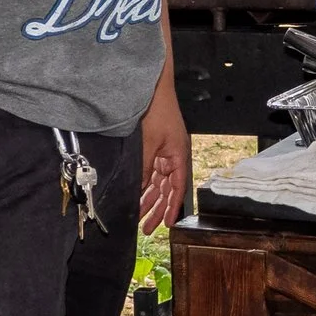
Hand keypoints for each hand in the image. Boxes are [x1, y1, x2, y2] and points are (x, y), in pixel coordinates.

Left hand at [137, 64, 188, 232]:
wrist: (152, 88)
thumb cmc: (156, 110)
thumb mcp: (148, 143)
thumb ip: (142, 169)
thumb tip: (136, 192)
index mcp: (179, 156)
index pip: (178, 189)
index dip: (172, 208)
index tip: (166, 224)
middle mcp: (174, 157)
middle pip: (168, 190)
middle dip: (158, 209)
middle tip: (148, 228)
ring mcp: (165, 152)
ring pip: (159, 183)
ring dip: (150, 199)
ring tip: (139, 216)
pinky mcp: (155, 146)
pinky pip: (152, 172)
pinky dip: (145, 184)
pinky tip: (137, 194)